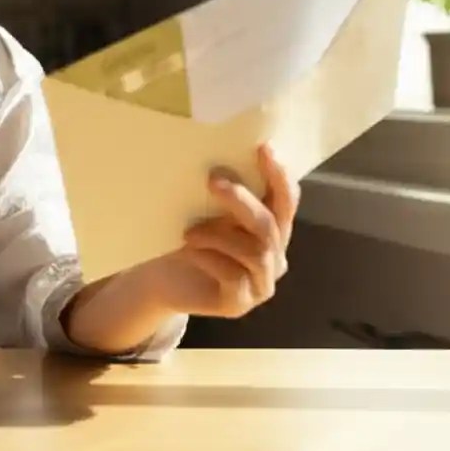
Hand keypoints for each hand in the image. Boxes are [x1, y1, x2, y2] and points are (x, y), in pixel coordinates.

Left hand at [143, 144, 300, 318]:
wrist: (163, 281)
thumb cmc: (189, 241)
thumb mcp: (206, 214)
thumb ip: (221, 196)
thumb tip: (219, 160)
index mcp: (272, 230)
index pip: (286, 200)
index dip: (279, 176)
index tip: (264, 148)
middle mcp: (274, 257)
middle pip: (270, 225)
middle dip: (244, 201)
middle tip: (213, 180)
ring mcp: (261, 283)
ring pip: (255, 252)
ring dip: (220, 234)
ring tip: (189, 231)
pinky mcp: (239, 303)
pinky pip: (232, 276)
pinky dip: (208, 257)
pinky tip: (189, 250)